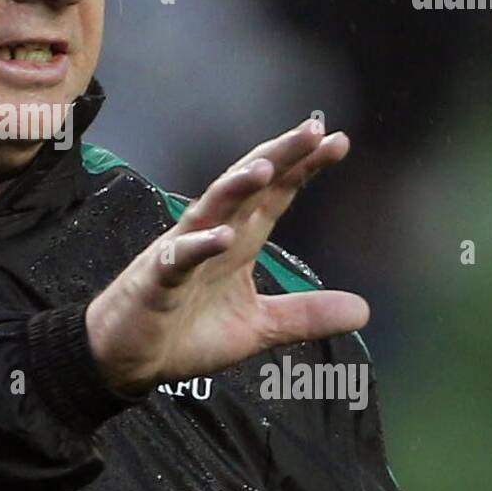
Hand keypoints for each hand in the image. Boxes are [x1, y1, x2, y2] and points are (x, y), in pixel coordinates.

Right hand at [85, 118, 369, 394]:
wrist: (127, 360)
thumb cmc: (185, 333)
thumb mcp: (258, 328)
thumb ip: (306, 315)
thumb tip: (364, 311)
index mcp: (238, 242)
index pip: (274, 195)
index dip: (304, 168)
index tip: (338, 141)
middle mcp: (212, 236)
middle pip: (247, 187)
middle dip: (278, 157)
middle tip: (313, 130)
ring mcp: (181, 253)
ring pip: (210, 210)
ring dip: (236, 187)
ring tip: (266, 167)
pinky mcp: (157, 280)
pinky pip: (178, 258)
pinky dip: (199, 246)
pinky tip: (223, 236)